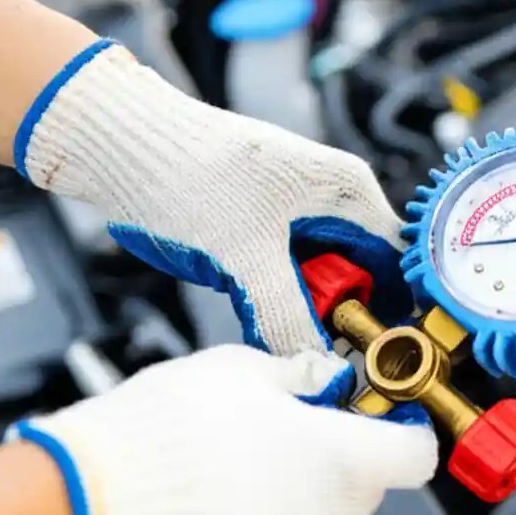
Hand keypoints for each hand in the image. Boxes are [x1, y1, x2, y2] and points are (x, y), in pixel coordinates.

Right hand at [13, 345, 437, 514]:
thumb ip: (297, 374)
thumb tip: (318, 376)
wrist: (94, 504)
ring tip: (234, 470)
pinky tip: (215, 509)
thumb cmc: (166, 435)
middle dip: (334, 460)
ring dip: (294, 500)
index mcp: (342, 459)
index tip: (383, 417)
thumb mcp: (241, 368)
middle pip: (362, 489)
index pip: (414, 453)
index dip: (402, 430)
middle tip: (285, 432)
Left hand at [14, 39, 409, 355]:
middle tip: (313, 346)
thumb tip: (323, 370)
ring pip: (319, 280)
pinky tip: (248, 305)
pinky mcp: (262, 227)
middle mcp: (329, 199)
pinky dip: (272, 298)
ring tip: (270, 320)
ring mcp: (295, 212)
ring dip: (300, 309)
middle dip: (338, 313)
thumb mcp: (246, 259)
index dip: (391, 308)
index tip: (375, 349)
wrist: (120, 144)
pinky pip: (284, 275)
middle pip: (359, 274)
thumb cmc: (189, 176)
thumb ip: (289, 319)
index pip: (395, 260)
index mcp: (346, 191)